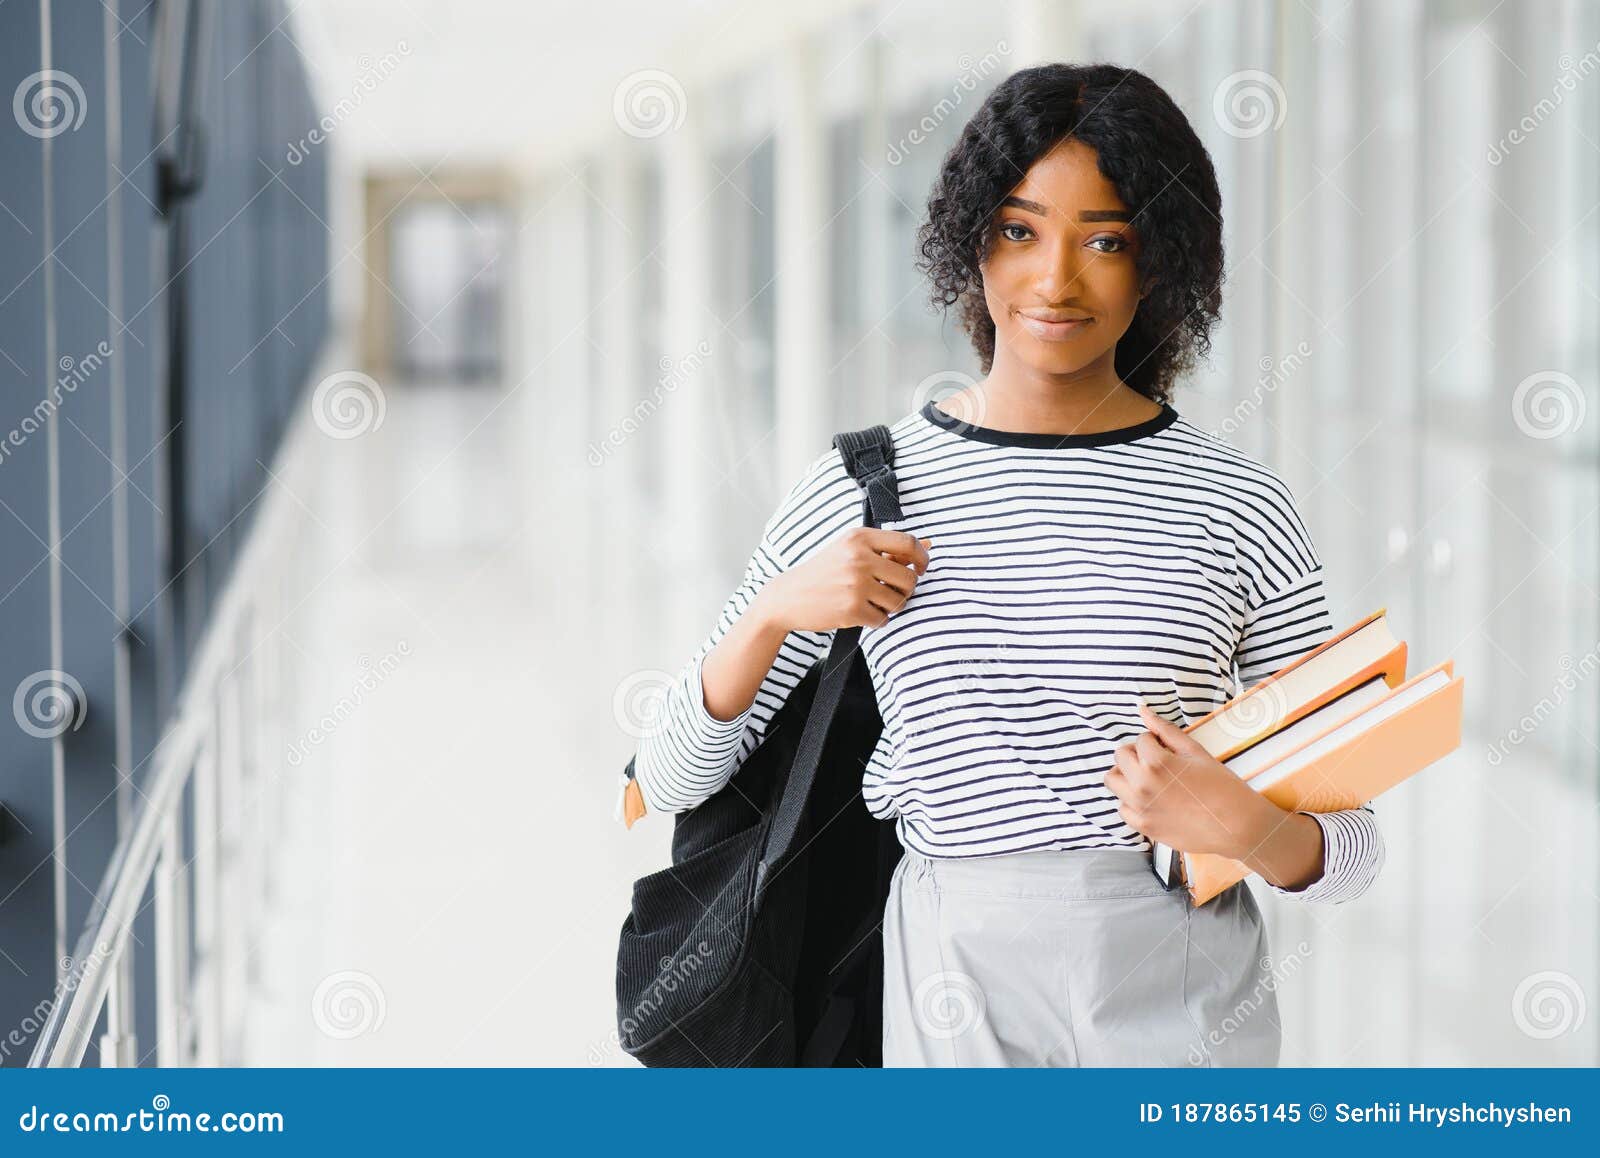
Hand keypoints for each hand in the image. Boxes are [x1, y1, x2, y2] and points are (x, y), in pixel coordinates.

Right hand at [754, 527, 930, 632]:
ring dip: (890, 607)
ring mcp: (855, 584)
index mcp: (860, 537)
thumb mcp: (850, 551)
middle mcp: (859, 558)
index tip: (919, 569)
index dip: (922, 559)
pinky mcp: (851, 609)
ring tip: (872, 603)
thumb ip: (888, 549)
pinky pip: (883, 619)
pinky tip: (860, 614)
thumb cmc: (823, 573)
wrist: (787, 597)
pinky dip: (876, 620)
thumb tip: (929, 544)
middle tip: (890, 593)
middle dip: (905, 590)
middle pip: (909, 578)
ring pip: (898, 601)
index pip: (908, 543)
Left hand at [1104, 702, 1277, 858]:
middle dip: (1135, 753)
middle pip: (1120, 757)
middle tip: (1156, 760)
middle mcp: (1142, 785)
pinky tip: (1151, 799)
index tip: (1168, 749)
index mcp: (1156, 762)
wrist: (1237, 826)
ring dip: (1126, 775)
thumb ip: (1165, 730)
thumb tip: (1143, 711)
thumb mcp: (1195, 752)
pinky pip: (1123, 808)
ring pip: (1113, 781)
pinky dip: (1131, 801)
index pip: (1140, 739)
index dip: (1154, 741)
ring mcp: (1141, 807)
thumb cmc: (1222, 788)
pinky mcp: (1144, 827)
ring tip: (1148, 777)